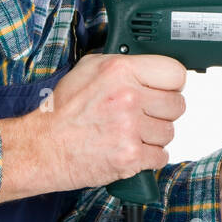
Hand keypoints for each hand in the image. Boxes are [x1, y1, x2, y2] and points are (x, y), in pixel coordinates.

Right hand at [0, 52, 188, 200]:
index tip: (164, 90)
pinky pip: (161, 156)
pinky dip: (149, 157)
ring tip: (131, 133)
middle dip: (163, 111)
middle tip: (144, 114)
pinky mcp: (130, 157)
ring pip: (169, 132)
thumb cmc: (63, 110)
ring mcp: (130, 129)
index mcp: (120, 71)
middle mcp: (128, 97)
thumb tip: (151, 68)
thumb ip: (124, 64)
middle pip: (177, 105)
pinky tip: (130, 148)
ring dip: (154, 135)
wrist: (43, 148)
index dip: (171, 83)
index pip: (175, 73)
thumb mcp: (89, 69)